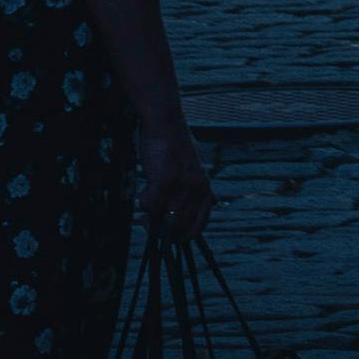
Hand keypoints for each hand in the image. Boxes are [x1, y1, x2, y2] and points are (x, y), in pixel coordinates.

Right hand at [142, 123, 212, 244]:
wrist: (166, 122)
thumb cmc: (178, 144)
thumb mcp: (198, 166)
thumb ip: (204, 186)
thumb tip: (216, 201)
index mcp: (205, 189)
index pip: (197, 228)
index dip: (180, 236)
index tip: (167, 233)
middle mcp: (196, 190)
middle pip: (178, 231)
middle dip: (161, 230)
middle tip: (149, 221)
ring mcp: (181, 187)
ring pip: (164, 222)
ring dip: (150, 218)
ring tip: (146, 206)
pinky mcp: (165, 181)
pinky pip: (149, 206)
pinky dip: (143, 202)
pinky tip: (144, 189)